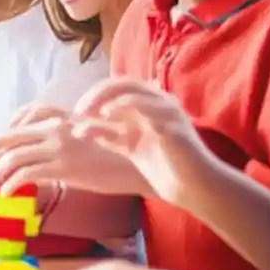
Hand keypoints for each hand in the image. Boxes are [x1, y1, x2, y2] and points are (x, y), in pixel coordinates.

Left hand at [0, 103, 150, 196]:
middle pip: (12, 137)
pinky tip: (6, 192)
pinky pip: (25, 174)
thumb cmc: (115, 154)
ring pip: (15, 156)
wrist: (139, 165)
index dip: (3, 134)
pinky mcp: (62, 167)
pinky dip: (10, 183)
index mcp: (61, 118)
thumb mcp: (84, 140)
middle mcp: (57, 128)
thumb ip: (61, 141)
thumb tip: (39, 154)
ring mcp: (59, 147)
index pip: (22, 121)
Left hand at [72, 79, 216, 206]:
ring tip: (88, 113)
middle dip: (97, 94)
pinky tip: (107, 115)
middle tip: (79, 111)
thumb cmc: (162, 166)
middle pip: (122, 83)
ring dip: (105, 99)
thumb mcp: (128, 145)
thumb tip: (80, 126)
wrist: (192, 186)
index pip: (118, 86)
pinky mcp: (172, 124)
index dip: (94, 94)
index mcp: (149, 104)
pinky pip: (146, 107)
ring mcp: (167, 110)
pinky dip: (123, 105)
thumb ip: (109, 132)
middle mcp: (159, 102)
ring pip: (133, 90)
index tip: (77, 111)